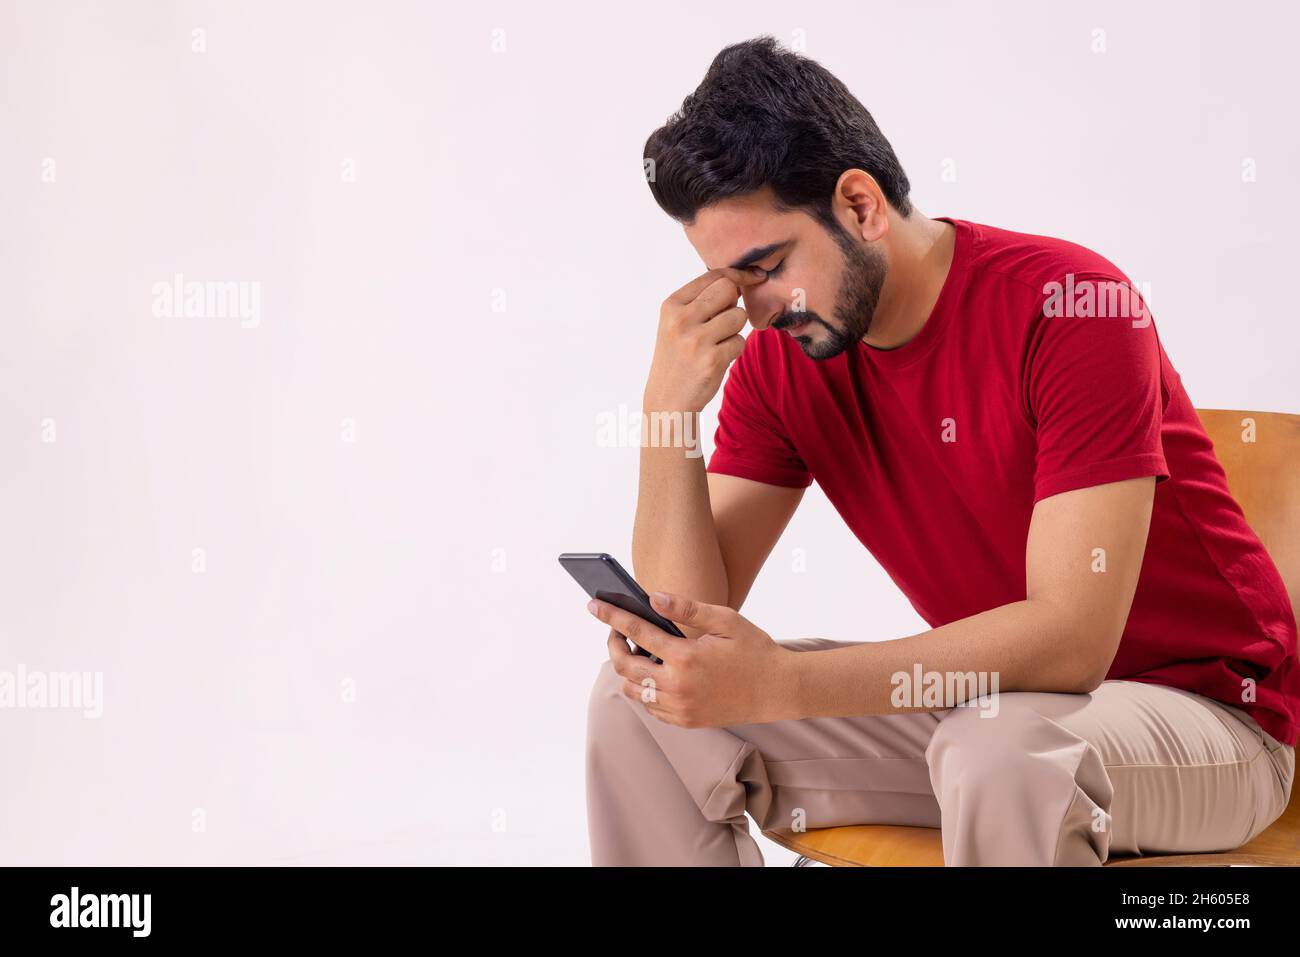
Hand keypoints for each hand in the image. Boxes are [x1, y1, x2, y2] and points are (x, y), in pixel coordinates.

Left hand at [587, 591, 801, 727]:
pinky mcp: (686, 721)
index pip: (636, 632)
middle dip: (613, 644)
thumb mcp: (724, 620)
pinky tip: (654, 673)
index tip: (593, 605)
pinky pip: (650, 707)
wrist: (779, 690)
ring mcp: (680, 708)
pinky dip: (644, 689)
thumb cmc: (754, 649)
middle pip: (624, 666)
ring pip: (633, 689)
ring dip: (627, 669)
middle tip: (615, 631)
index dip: (611, 617)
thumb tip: (651, 597)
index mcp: (686, 657)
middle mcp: (678, 686)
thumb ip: (685, 609)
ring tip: (638, 652)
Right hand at [644, 267, 764, 414]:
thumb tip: (737, 282)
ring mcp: (696, 340)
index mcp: (671, 305)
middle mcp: (681, 319)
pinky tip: (717, 359)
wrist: (666, 401)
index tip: (755, 276)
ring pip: (738, 316)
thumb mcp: (676, 324)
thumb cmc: (678, 358)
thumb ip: (701, 301)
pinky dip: (734, 350)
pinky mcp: (712, 360)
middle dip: (734, 302)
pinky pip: (740, 341)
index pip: (713, 275)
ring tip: (716, 343)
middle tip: (724, 320)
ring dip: (735, 330)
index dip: (738, 275)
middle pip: (728, 289)